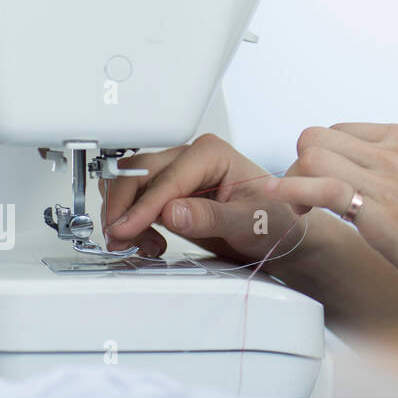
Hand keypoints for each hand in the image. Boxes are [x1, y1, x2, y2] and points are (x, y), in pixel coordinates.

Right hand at [102, 134, 307, 265]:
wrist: (277, 233)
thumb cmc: (273, 220)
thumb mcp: (249, 221)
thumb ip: (211, 217)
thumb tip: (171, 211)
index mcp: (212, 153)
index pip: (166, 179)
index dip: (142, 206)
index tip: (125, 229)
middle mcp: (190, 158)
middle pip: (137, 175)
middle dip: (123, 209)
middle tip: (120, 241)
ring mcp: (177, 174)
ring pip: (129, 186)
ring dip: (125, 216)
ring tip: (142, 244)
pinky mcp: (168, 193)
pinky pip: (134, 201)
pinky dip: (131, 222)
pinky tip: (148, 241)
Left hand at [265, 123, 397, 326]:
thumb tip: (363, 181)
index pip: (339, 131)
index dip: (320, 158)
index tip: (318, 184)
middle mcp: (396, 150)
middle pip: (317, 137)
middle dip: (300, 166)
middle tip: (305, 197)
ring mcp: (388, 177)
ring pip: (311, 154)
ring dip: (292, 181)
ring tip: (302, 210)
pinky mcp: (380, 210)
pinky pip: (319, 186)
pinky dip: (288, 190)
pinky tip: (273, 201)